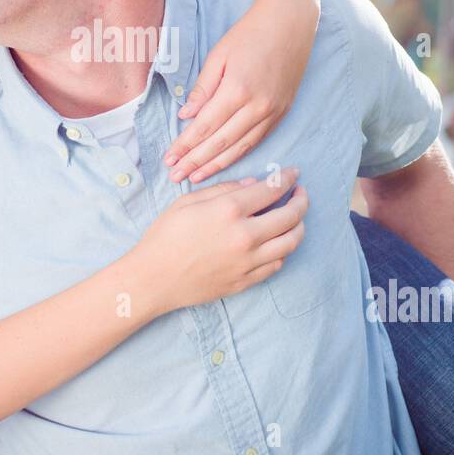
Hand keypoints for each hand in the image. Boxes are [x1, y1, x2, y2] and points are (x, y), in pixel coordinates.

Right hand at [130, 168, 307, 314]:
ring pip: (290, 242)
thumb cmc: (165, 236)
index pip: (272, 189)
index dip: (287, 178)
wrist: (153, 279)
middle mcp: (245, 236)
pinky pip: (277, 264)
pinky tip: (278, 242)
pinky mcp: (246, 281)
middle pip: (290, 216)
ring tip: (295, 218)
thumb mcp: (188, 202)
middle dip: (300, 201)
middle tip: (300, 194)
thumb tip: (254, 184)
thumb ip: (224, 189)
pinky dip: (283, 250)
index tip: (293, 174)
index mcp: (229, 210)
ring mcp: (248, 262)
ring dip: (299, 226)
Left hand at [163, 0, 315, 183]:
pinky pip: (256, 141)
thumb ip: (203, 88)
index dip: (185, 146)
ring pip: (240, 148)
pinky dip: (238, 155)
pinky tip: (223, 164)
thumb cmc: (250, 33)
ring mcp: (272, 112)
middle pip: (220, 143)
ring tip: (195, 177)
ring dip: (216, 165)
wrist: (290, 23)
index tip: (170, 159)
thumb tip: (186, 116)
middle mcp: (257, 106)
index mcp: (237, 89)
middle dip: (195, 161)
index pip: (205, 126)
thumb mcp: (218, 55)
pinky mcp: (282, 113)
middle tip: (175, 176)